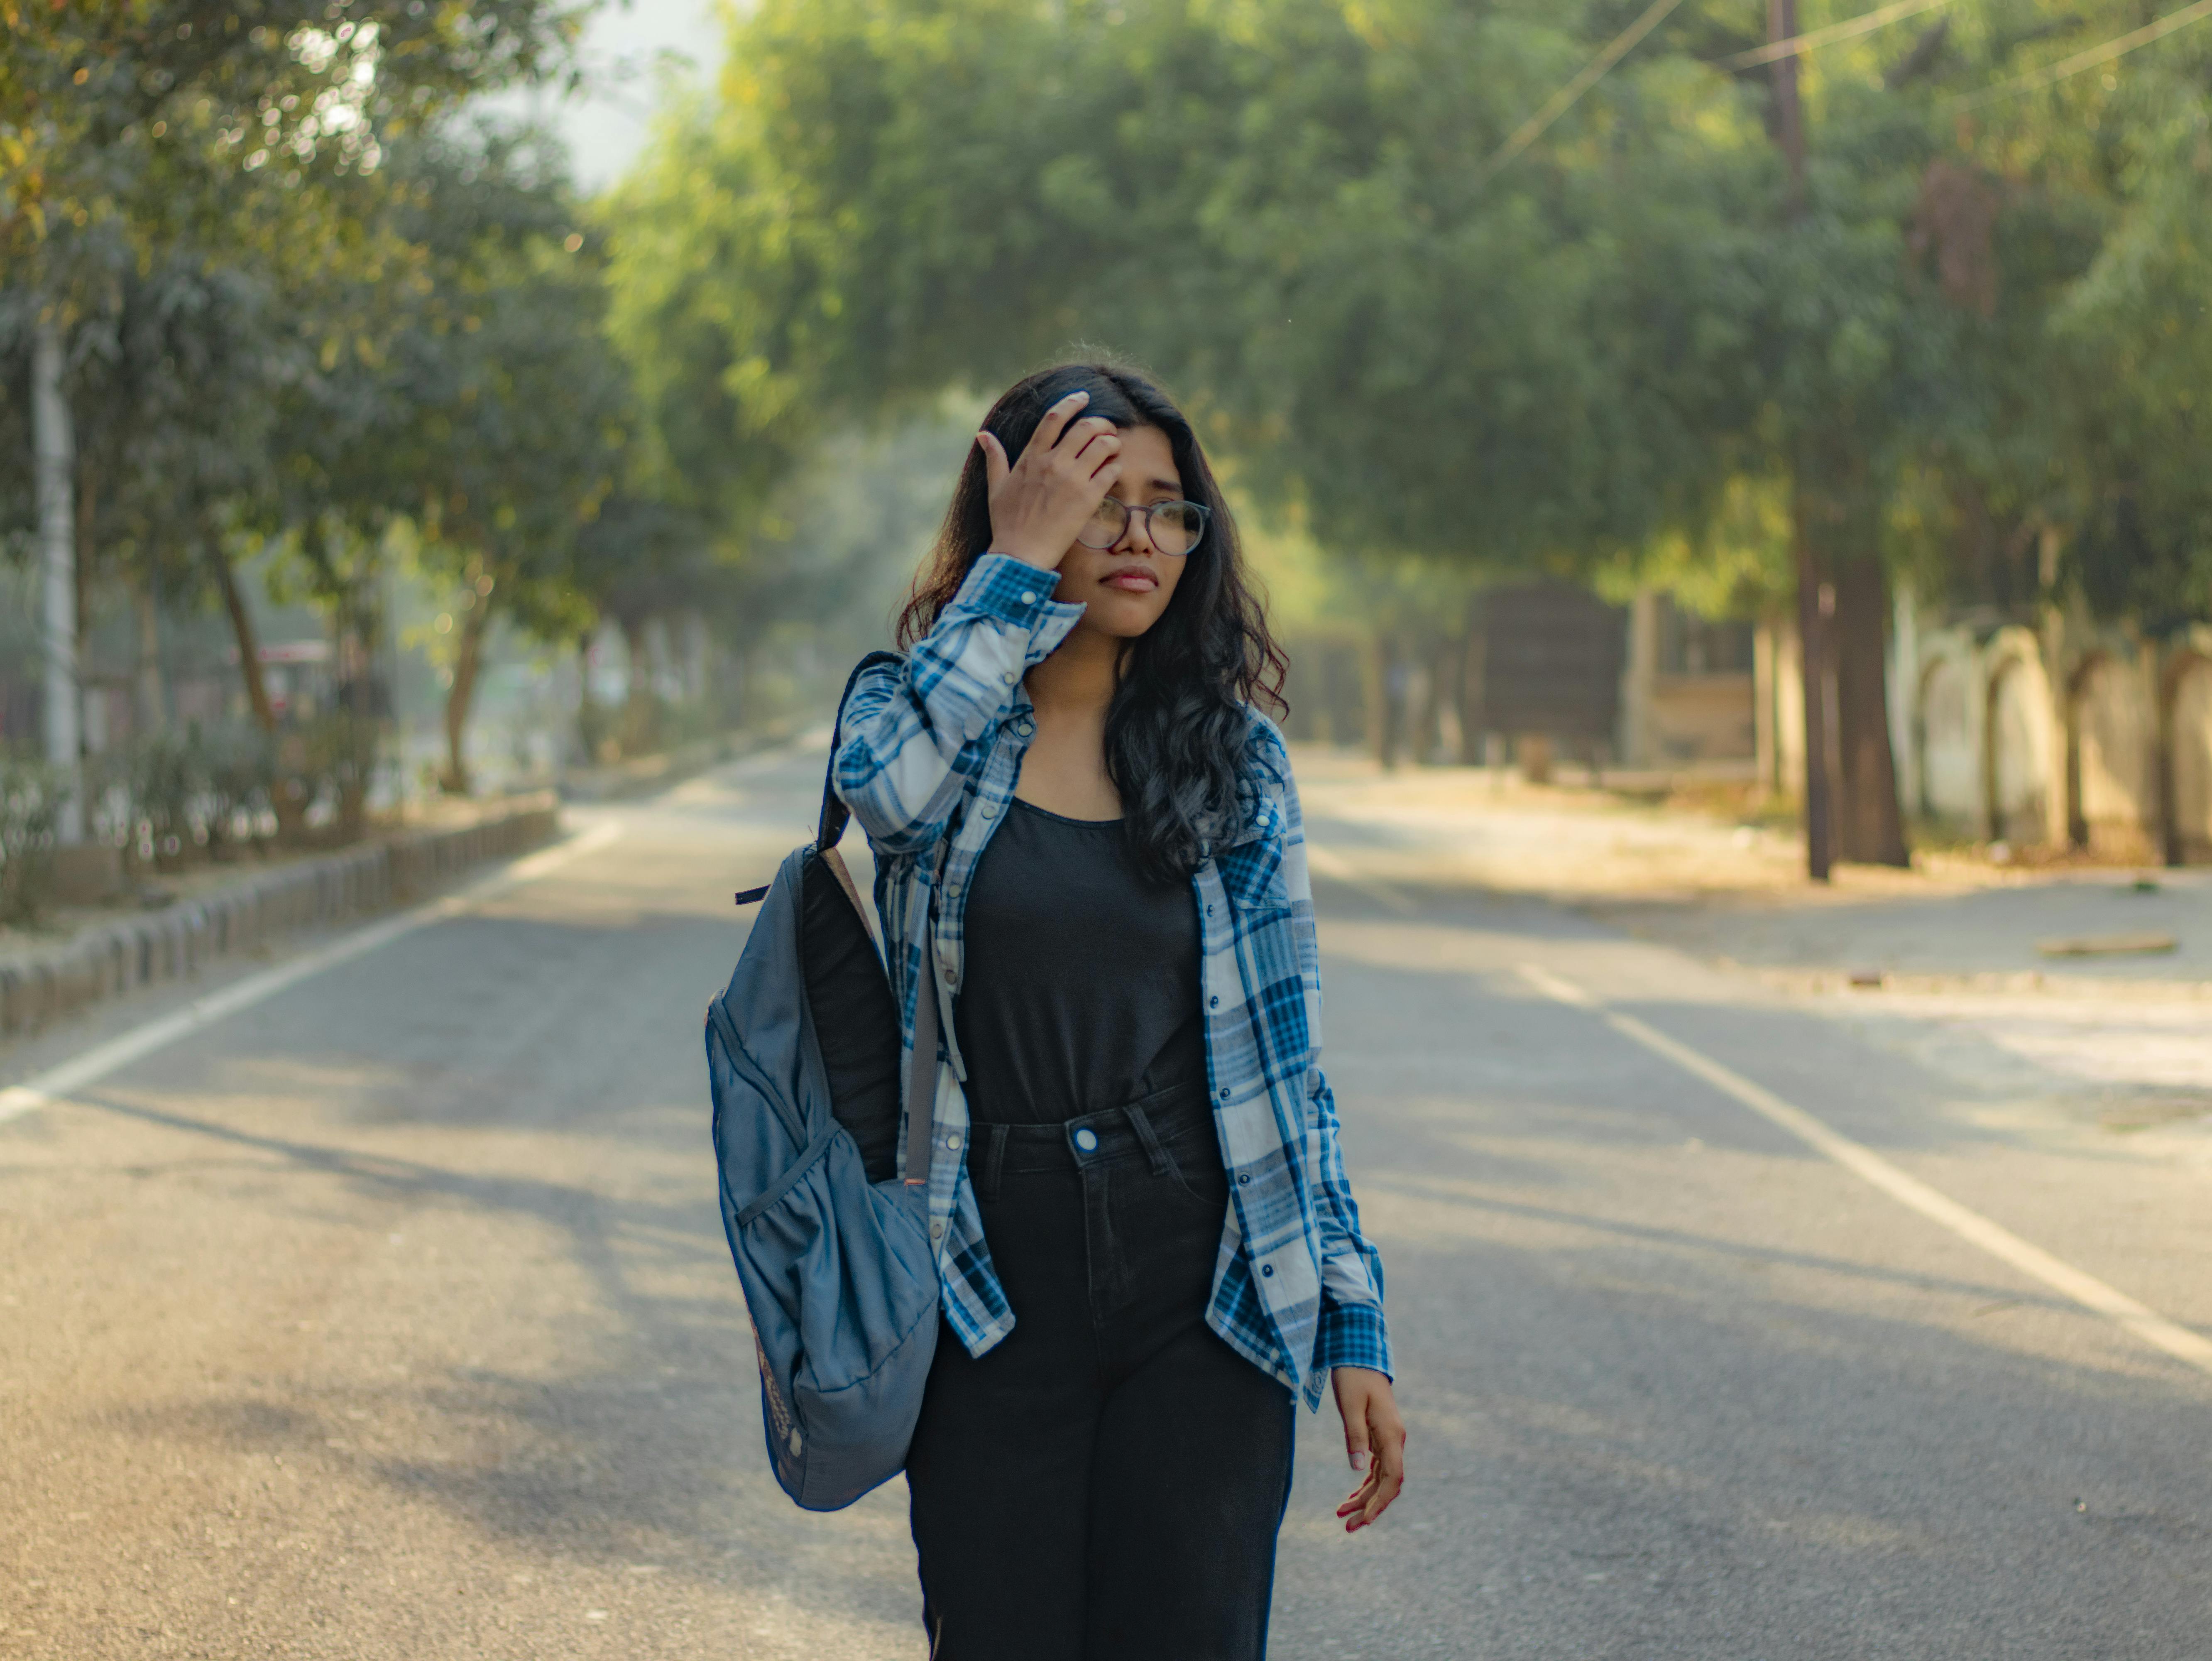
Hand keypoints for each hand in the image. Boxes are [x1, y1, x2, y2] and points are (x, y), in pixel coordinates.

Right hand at [975, 390, 1122, 570]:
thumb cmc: (1006, 523)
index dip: (1072, 403)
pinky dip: (1116, 466)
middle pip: (1086, 427)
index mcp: (1031, 457)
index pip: (1054, 418)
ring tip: (1113, 449)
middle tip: (1107, 428)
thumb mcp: (996, 487)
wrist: (1020, 554)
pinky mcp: (1088, 498)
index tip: (1083, 397)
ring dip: (1113, 442)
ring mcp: (1072, 479)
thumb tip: (982, 435)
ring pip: (1103, 444)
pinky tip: (1113, 470)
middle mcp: (1053, 463)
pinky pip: (1111, 470)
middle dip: (1101, 423)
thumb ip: (994, 458)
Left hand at [1332, 1366, 1405, 1532]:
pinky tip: (1351, 1497)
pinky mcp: (1379, 1436)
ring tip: (1343, 1516)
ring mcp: (1388, 1439)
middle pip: (1388, 1484)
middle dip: (1370, 1507)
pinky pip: (1376, 1467)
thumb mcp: (1349, 1406)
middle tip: (1348, 1528)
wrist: (1360, 1356)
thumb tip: (1358, 1470)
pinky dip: (1364, 1483)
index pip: (1393, 1478)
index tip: (1365, 1520)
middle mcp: (1394, 1440)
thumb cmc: (1353, 1378)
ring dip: (1365, 1498)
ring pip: (1381, 1478)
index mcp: (1391, 1435)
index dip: (1380, 1502)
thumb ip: (1355, 1437)